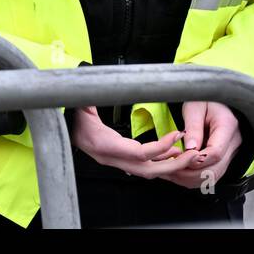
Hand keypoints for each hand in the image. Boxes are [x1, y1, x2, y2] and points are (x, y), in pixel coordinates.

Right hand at [67, 106, 201, 179]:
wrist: (60, 128)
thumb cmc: (70, 115)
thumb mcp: (82, 102)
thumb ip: (95, 94)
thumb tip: (99, 82)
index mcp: (104, 145)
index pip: (138, 154)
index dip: (160, 147)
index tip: (177, 135)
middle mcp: (111, 158)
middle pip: (147, 170)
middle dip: (172, 165)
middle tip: (193, 154)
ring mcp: (114, 161)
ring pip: (146, 171)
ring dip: (168, 164)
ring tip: (186, 153)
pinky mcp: (117, 160)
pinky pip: (142, 166)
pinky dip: (158, 160)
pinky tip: (171, 153)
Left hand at [151, 101, 241, 190]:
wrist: (215, 100)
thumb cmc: (204, 99)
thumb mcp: (195, 107)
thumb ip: (193, 128)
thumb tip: (190, 149)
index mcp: (228, 126)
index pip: (216, 152)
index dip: (196, 159)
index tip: (179, 157)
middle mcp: (234, 142)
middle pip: (215, 168)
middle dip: (190, 173)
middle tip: (169, 168)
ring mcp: (231, 152)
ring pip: (214, 176)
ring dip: (191, 178)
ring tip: (171, 172)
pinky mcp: (225, 158)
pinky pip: (212, 174)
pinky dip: (195, 178)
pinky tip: (179, 173)